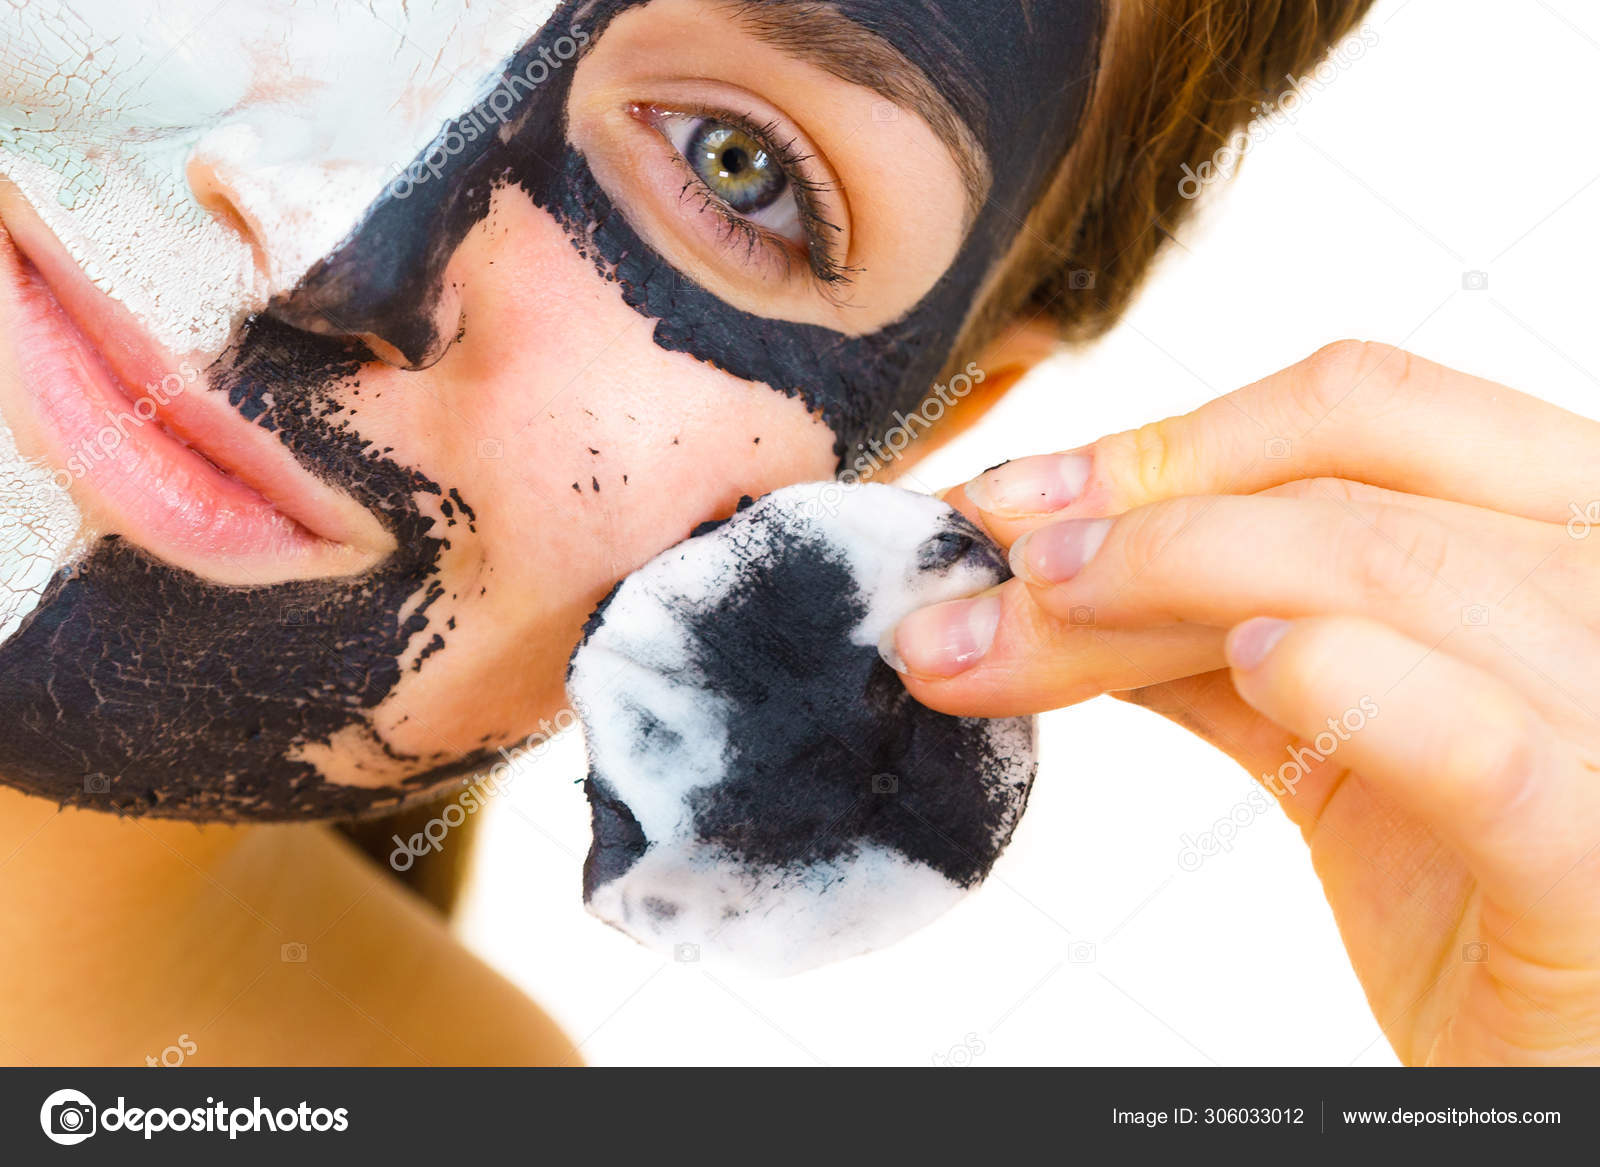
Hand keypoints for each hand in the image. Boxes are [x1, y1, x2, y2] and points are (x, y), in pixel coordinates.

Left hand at [884, 341, 1599, 1065]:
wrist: (1565, 1060)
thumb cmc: (1474, 891)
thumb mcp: (1340, 731)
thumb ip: (1215, 637)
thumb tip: (1041, 564)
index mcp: (1561, 527)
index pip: (1367, 411)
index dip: (1171, 440)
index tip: (1017, 499)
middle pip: (1341, 488)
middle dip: (1131, 520)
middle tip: (987, 566)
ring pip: (1379, 572)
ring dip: (1162, 582)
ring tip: (1021, 625)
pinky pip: (1477, 741)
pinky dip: (1348, 684)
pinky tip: (1247, 662)